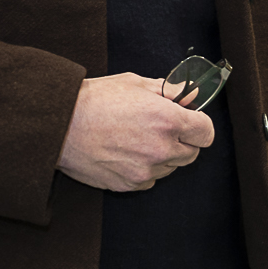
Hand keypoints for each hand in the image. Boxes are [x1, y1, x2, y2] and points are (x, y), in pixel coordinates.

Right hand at [58, 73, 214, 191]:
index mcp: (168, 120)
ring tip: (138, 139)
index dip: (199, 124)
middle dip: (183, 141)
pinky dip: (145, 169)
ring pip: (171, 168)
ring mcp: (146, 170)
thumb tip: (190, 95)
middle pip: (192, 153)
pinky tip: (127, 153)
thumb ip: (169, 91)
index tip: (190, 120)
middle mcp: (161, 149)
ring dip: (163, 156)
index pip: (206, 132)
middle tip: (162, 128)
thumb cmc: (96, 99)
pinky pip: (150, 179)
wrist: (61, 125)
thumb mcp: (135, 84)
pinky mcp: (129, 184)